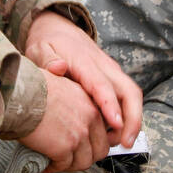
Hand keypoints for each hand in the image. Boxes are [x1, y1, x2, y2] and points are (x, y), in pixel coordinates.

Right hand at [19, 70, 109, 172]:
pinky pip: (64, 165)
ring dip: (70, 165)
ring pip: (84, 162)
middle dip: (85, 157)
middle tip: (70, 158)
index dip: (93, 143)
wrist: (18, 94)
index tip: (82, 148)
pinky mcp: (65, 147)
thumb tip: (70, 120)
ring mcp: (79, 134)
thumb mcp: (62, 86)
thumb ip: (73, 102)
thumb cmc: (31, 87)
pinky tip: (45, 163)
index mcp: (91, 104)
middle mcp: (90, 119)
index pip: (104, 132)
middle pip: (100, 150)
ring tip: (56, 162)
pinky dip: (54, 167)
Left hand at [24, 11, 142, 149]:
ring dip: (132, 120)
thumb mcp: (39, 49)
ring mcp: (111, 71)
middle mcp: (104, 66)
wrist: (59, 29)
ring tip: (121, 143)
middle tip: (126, 143)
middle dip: (133, 118)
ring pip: (132, 95)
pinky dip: (126, 116)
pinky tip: (115, 134)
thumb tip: (58, 67)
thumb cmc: (48, 43)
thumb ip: (47, 59)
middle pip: (129, 91)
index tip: (115, 123)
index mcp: (85, 61)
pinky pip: (126, 97)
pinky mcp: (113, 78)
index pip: (102, 84)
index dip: (110, 105)